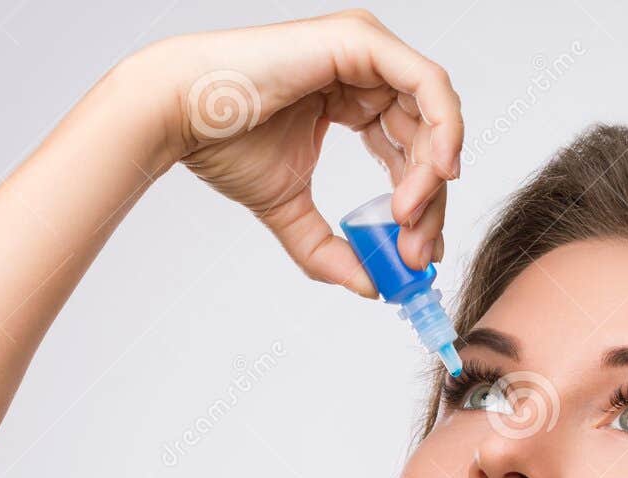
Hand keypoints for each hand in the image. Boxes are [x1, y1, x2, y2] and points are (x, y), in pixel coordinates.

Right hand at [129, 9, 462, 296]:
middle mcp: (364, 72)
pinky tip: (437, 173)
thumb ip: (329, 250)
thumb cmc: (223, 145)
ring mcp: (366, 51)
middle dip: (429, 200)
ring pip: (433, 115)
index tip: (416, 254)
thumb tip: (371, 287)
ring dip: (432, 175)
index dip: (421, 205)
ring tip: (411, 218)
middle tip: (416, 249)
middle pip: (425, 139)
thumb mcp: (290, 209)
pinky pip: (429, 84)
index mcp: (350, 99)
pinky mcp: (364, 40)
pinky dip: (443, 129)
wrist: (184, 115)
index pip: (407, 152)